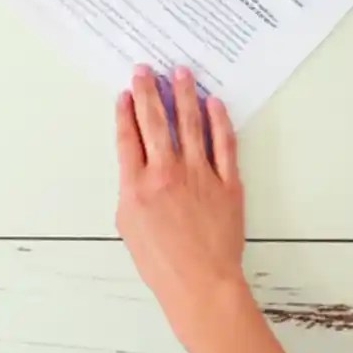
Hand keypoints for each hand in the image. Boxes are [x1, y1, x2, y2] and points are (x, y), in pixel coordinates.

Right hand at [114, 65, 243, 315]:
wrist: (200, 282)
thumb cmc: (161, 262)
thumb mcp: (128, 225)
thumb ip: (131, 190)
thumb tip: (138, 168)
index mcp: (137, 185)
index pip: (128, 137)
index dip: (125, 111)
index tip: (125, 92)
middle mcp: (166, 173)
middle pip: (154, 122)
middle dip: (147, 91)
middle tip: (145, 69)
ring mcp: (199, 175)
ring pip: (189, 124)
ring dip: (183, 95)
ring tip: (180, 72)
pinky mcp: (227, 183)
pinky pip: (223, 144)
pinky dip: (218, 121)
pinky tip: (213, 103)